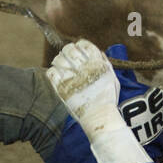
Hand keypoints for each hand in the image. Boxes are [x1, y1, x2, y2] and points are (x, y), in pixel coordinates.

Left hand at [46, 39, 151, 162]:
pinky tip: (57, 75)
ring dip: (59, 60)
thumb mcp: (112, 78)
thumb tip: (98, 52)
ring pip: (58, 59)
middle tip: (67, 57)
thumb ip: (105, 63)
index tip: (78, 49)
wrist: (99, 117)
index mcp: (97, 64)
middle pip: (69, 49)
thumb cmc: (107, 99)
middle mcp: (84, 68)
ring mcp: (71, 78)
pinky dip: (52, 71)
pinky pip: (51, 72)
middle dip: (67, 51)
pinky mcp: (61, 88)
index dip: (80, 46)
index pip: (84, 45)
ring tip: (61, 66)